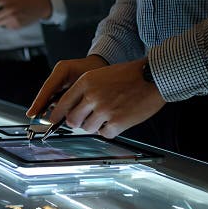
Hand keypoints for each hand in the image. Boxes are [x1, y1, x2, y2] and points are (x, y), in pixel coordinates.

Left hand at [39, 57, 166, 137]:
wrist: (154, 76)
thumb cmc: (129, 75)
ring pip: (87, 129)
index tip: (54, 120)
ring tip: (106, 117)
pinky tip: (117, 121)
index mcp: (86, 82)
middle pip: (72, 120)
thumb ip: (85, 90)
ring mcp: (105, 110)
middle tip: (84, 120)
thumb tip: (72, 108)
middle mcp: (92, 96)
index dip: (57, 114)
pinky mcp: (118, 122)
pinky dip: (109, 131)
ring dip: (94, 126)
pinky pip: (104, 134)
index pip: (62, 103)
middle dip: (77, 123)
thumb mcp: (101, 75)